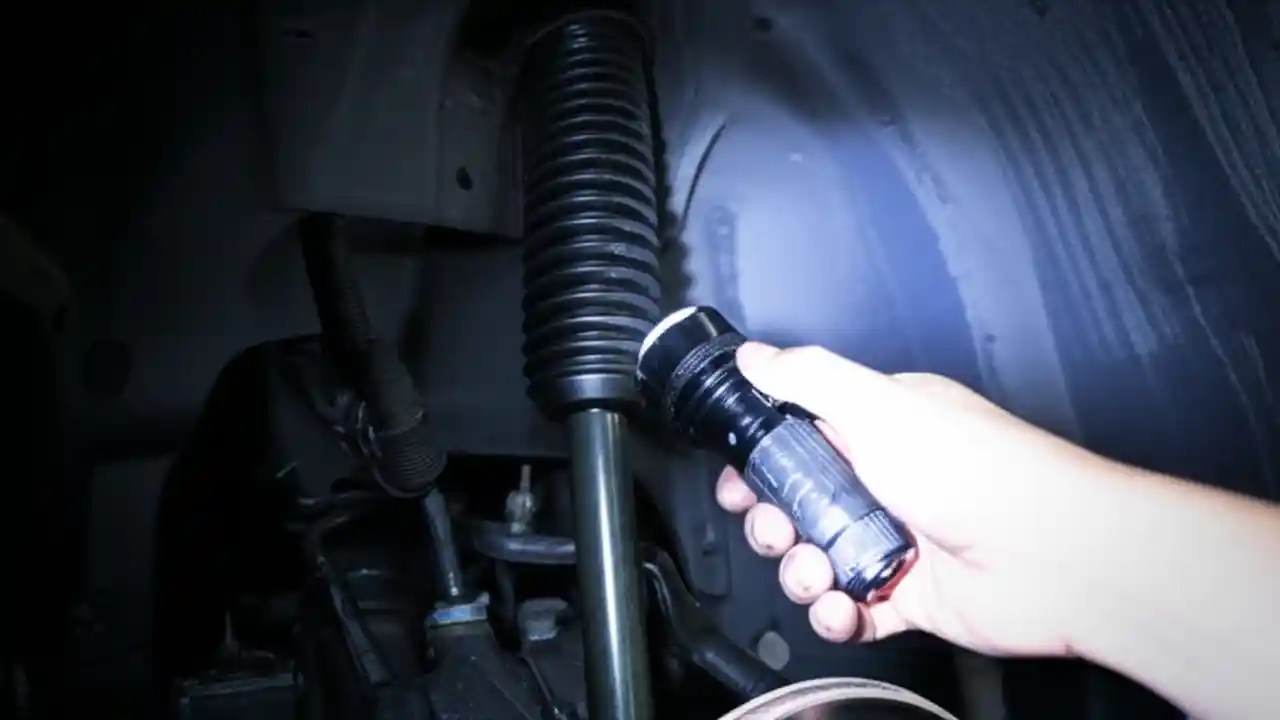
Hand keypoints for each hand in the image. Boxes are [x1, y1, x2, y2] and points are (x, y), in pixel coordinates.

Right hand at [716, 342, 1118, 656]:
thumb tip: (756, 356)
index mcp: (878, 428)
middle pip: (797, 507)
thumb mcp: (881, 405)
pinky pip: (851, 612)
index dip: (759, 464)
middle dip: (772, 523)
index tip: (739, 483)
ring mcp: (896, 541)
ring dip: (801, 573)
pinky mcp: (909, 596)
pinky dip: (836, 616)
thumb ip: (810, 378)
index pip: (797, 440)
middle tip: (776, 530)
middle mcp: (885, 482)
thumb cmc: (981, 471)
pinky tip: (842, 608)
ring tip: (817, 574)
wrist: (1054, 555)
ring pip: (817, 561)